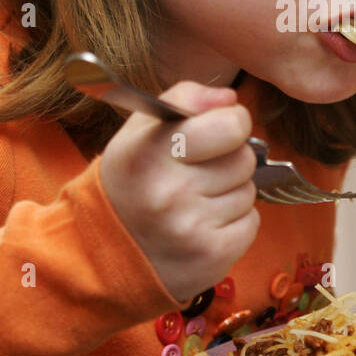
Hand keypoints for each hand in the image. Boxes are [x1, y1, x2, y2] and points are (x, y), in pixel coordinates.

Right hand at [98, 81, 259, 302]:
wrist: (104, 254)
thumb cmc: (131, 181)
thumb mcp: (140, 131)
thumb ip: (185, 99)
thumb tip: (230, 100)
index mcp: (151, 152)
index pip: (231, 125)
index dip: (232, 124)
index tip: (217, 132)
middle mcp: (169, 192)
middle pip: (244, 159)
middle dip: (228, 162)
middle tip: (198, 173)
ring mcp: (191, 228)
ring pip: (248, 192)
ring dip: (230, 194)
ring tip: (195, 202)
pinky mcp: (211, 256)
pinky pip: (251, 223)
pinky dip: (234, 224)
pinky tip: (203, 226)